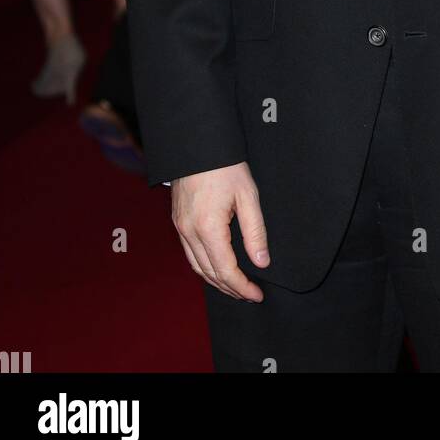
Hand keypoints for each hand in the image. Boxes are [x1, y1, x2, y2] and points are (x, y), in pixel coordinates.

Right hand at [172, 160, 269, 300]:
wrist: (198, 144)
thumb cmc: (225, 166)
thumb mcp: (248, 196)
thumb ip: (255, 232)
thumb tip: (261, 262)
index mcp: (208, 228)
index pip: (226, 271)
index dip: (242, 287)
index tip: (257, 295)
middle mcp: (189, 232)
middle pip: (209, 274)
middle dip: (230, 288)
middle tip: (249, 295)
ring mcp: (180, 227)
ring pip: (197, 266)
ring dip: (216, 281)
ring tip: (235, 287)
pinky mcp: (178, 221)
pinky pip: (190, 253)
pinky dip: (204, 267)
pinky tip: (217, 267)